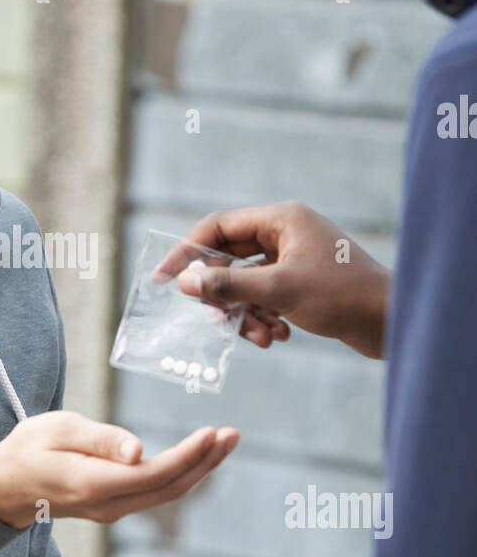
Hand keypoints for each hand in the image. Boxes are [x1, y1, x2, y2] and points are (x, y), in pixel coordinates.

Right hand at [0, 410, 238, 528]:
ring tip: (224, 441)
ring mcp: (113, 509)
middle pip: (170, 489)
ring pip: (166, 493)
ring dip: (199, 469)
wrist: (5, 487)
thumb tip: (139, 451)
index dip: (187, 456)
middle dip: (205, 463)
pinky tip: (198, 457)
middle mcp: (108, 504)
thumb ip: (99, 439)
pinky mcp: (115, 505)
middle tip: (233, 435)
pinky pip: (156, 492)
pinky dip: (182, 474)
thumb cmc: (28, 449)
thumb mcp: (56, 430)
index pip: (153, 474)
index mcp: (93, 484)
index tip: (212, 433)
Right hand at [154, 200, 389, 358]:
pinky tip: (279, 336)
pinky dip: (264, 317)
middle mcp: (286, 232)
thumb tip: (183, 282)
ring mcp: (295, 256)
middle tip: (217, 320)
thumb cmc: (342, 297)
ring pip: (247, 283)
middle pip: (230, 259)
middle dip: (223, 295)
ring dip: (245, 313)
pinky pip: (265, 295)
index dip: (186, 252)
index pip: (218, 227)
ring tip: (261, 337)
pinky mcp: (302, 281)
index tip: (163, 279)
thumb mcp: (278, 291)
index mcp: (281, 219)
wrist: (392, 321)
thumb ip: (227, 286)